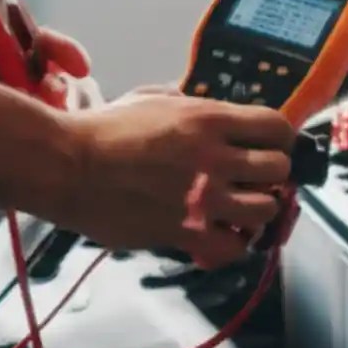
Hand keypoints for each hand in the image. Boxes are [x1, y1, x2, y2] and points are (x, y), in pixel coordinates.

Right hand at [44, 95, 294, 267]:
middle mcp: (214, 158)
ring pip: (265, 210)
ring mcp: (203, 199)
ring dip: (257, 209)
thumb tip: (205, 105)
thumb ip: (186, 103)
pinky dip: (234, 244)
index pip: (277, 127)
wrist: (67, 167)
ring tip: (241, 209)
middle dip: (271, 174)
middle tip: (255, 179)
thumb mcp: (150, 99)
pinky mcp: (186, 233)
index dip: (279, 138)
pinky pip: (234, 248)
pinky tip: (222, 234)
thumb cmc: (102, 130)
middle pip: (278, 169)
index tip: (271, 145)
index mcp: (207, 119)